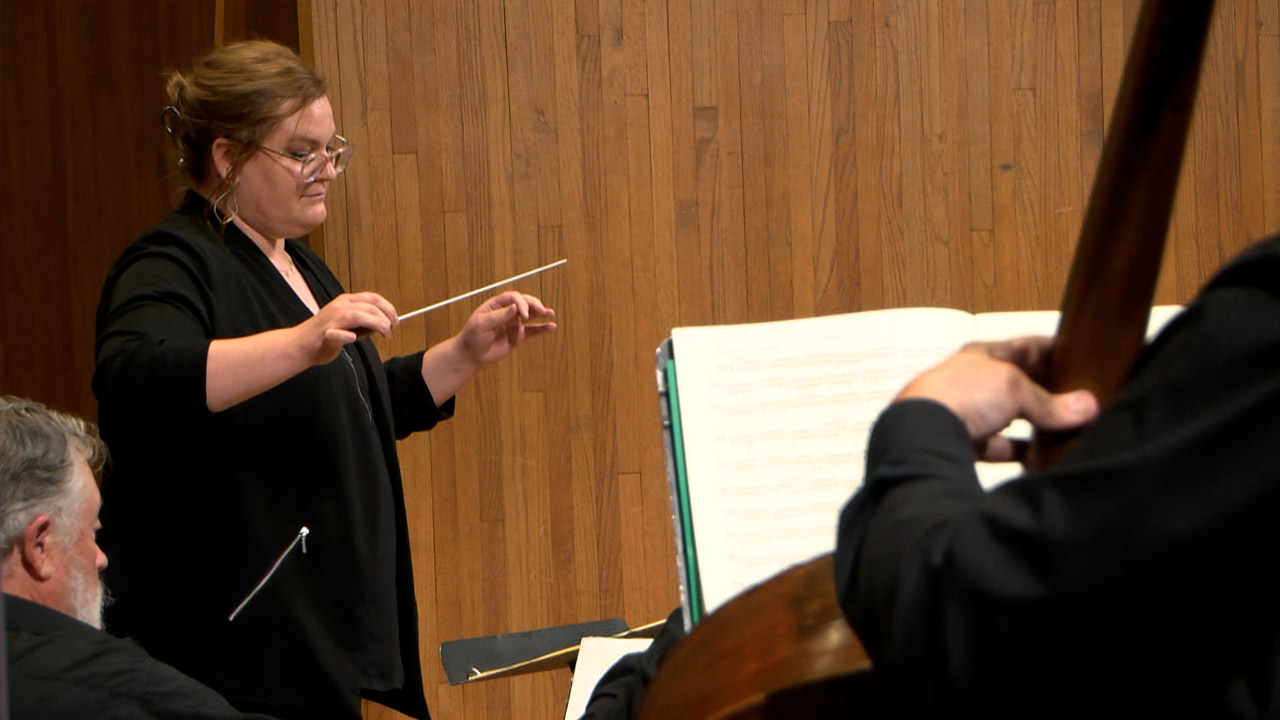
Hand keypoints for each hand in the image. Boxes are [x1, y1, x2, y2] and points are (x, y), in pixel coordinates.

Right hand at [295, 292, 397, 365]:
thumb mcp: (347, 323)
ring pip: (359, 315)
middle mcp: (339, 307)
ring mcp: (331, 320)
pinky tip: (352, 338)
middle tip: (390, 331)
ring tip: (384, 334)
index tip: (395, 320)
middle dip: (386, 318)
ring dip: (376, 324)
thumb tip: (384, 323)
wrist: (300, 345)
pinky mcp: (324, 334)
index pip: (373, 298)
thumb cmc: (325, 337)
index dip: (388, 308)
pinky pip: (336, 333)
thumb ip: (363, 322)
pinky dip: (345, 335)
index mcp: (345, 301)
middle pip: (370, 306)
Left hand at [456, 291, 556, 366]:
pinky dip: (542, 329)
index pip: (513, 298)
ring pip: (530, 316)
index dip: (521, 303)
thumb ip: (500, 315)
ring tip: (550, 313)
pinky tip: (551, 327)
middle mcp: (507, 312)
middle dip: (534, 305)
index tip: (524, 315)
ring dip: (540, 313)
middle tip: (542, 311)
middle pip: (524, 303)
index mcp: (496, 305)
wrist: (471, 356)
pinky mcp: (517, 336)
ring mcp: (513, 324)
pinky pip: (532, 331)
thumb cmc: (472, 337)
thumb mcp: (482, 324)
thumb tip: (516, 307)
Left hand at [895, 336, 1099, 461]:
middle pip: (1016, 383)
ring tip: (1065, 428)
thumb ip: (1049, 402)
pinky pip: (998, 447)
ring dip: (1033, 422)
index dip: (1050, 350)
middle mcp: (974, 381)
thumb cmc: (961, 393)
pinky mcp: (965, 442)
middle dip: (1044, 390)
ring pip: (1009, 416)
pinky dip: (1019, 451)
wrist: (921, 432)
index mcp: (983, 355)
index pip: (1024, 347)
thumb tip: (1086, 408)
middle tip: (1077, 398)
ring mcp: (968, 412)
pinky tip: (1041, 457)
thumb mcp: (1014, 388)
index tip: (1077, 356)